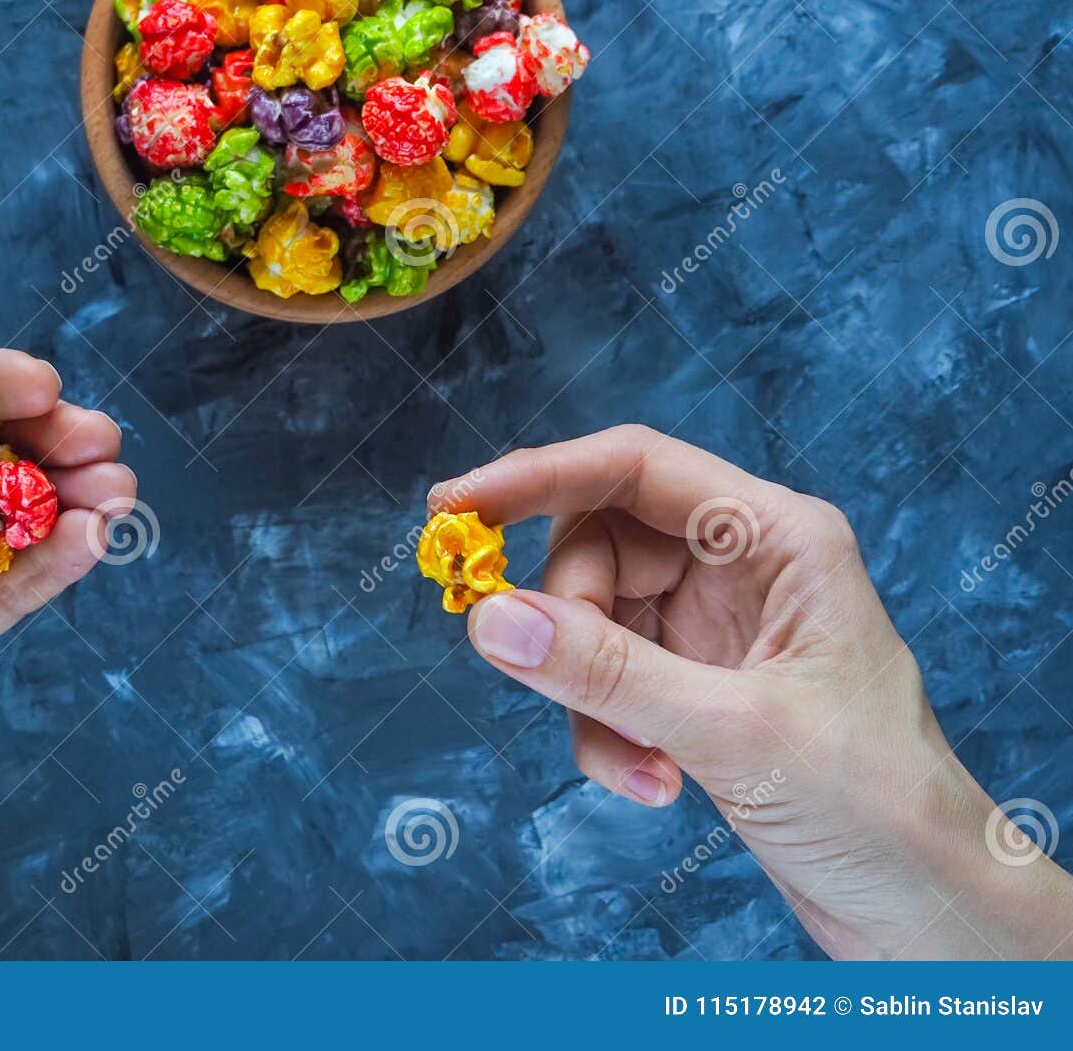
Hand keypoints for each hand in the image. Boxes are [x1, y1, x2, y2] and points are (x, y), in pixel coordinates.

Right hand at [432, 425, 1072, 960]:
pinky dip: (605, 732)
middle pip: (597, 547)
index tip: (452, 506)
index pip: (633, 467)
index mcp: (776, 536)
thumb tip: (491, 618)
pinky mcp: (694, 684)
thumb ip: (605, 671)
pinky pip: (606, 679)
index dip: (536, 476)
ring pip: (591, 621)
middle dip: (567, 622)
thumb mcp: (732, 732)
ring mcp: (713, 626)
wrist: (927, 913)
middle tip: (545, 674)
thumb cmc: (879, 806)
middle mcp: (740, 565)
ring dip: (588, 698)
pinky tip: (651, 782)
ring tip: (636, 765)